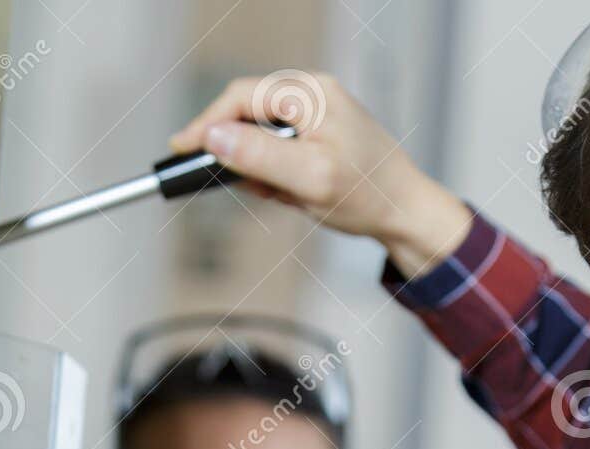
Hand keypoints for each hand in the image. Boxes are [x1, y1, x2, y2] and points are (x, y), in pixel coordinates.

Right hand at [168, 72, 471, 276]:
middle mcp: (312, 95)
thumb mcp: (310, 179)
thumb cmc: (369, 194)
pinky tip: (290, 196)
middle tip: (228, 183)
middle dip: (236, 151)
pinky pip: (278, 150)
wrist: (406, 213)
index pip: (242, 97)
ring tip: (278, 196)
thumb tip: (214, 137)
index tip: (182, 149)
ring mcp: (315, 114)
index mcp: (311, 94)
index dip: (207, 123)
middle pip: (248, 112)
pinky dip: (274, 175)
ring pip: (260, 135)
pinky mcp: (317, 136)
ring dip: (257, 168)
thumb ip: (260, 156)